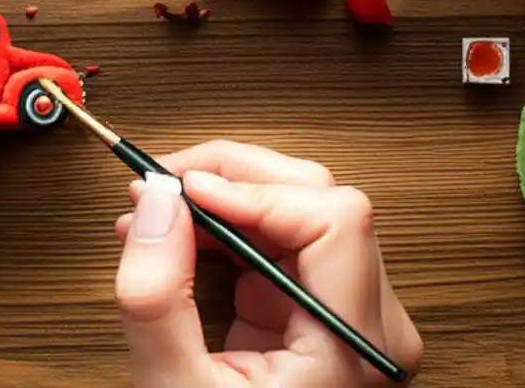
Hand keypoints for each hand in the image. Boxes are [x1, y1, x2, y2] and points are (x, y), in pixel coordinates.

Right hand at [113, 141, 422, 386]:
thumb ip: (158, 297)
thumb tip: (156, 202)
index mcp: (352, 347)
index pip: (334, 219)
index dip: (255, 188)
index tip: (185, 189)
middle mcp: (368, 323)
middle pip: (318, 198)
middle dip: (232, 176)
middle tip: (162, 182)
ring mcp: (346, 313)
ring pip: (299, 206)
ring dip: (224, 194)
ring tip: (158, 208)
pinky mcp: (315, 309)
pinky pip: (279, 238)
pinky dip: (226, 224)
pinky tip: (180, 231)